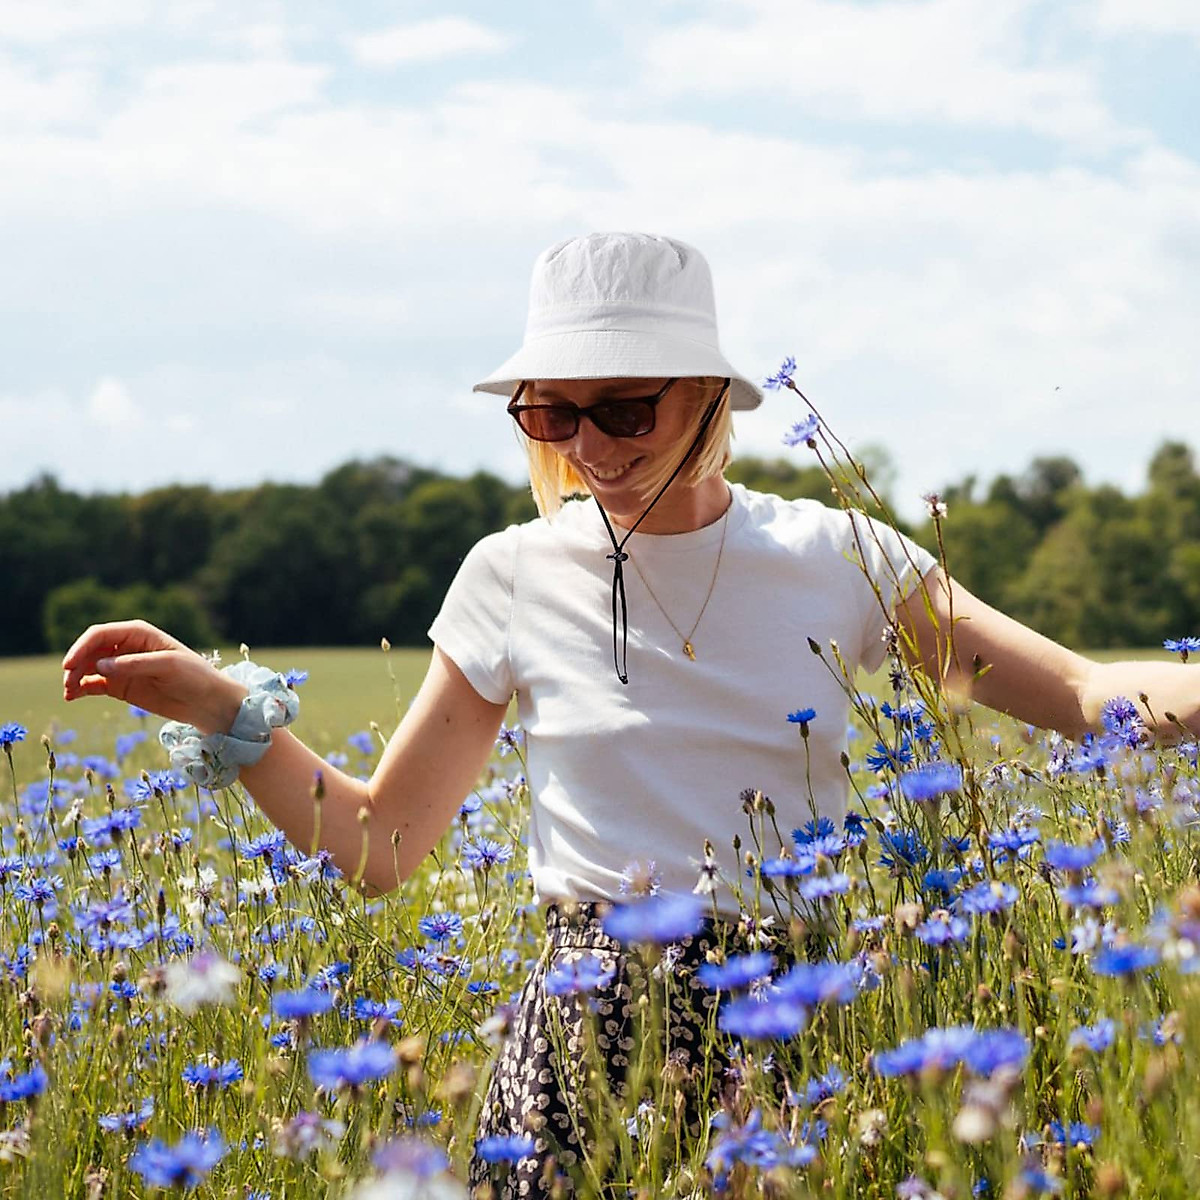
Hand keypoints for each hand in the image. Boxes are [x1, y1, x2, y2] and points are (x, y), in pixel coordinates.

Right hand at [61, 620, 244, 733]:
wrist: (206, 702)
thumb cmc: (194, 676)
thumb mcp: (168, 666)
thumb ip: (134, 664)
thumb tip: (100, 665)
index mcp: (138, 633)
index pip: (101, 634)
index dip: (82, 646)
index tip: (70, 664)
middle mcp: (126, 647)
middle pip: (90, 650)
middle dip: (75, 663)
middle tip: (68, 683)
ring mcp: (121, 667)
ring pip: (88, 667)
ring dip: (74, 677)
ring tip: (69, 692)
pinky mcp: (120, 686)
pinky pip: (93, 684)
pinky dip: (80, 689)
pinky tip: (72, 697)